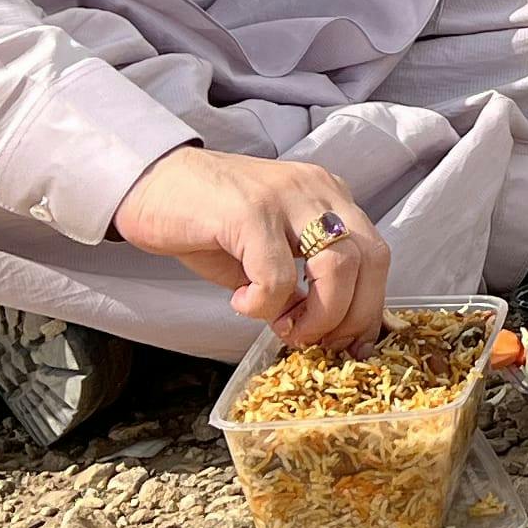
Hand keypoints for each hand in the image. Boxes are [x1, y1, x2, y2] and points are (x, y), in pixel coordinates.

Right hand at [108, 147, 388, 352]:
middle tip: (311, 341)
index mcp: (329, 198)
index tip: (344, 343)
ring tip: (280, 326)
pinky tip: (239, 301)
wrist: (151, 184)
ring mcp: (285, 197)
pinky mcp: (248, 212)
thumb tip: (328, 330)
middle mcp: (317, 190)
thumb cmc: (207, 222)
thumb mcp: (268, 249)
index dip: (367, 308)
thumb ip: (302, 279)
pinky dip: (264, 305)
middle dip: (349, 317)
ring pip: (338, 267)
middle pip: (370, 262)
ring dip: (316, 316)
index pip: (376, 256)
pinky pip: (277, 274)